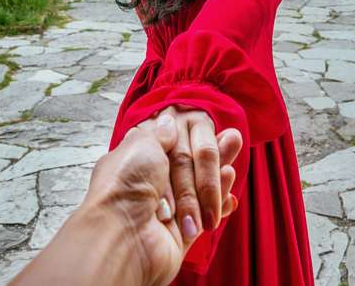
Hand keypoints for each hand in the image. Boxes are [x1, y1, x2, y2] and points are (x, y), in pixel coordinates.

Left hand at [13, 114, 240, 285]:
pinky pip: (207, 214)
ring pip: (201, 189)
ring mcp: (168, 209)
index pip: (172, 145)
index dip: (191, 139)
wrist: (122, 231)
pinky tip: (230, 191)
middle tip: (231, 142)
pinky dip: (220, 202)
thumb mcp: (142, 142)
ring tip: (232, 167)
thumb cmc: (125, 184)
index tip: (212, 130)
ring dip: (218, 178)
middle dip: (209, 160)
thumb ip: (161, 132)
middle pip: (190, 166)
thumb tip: (169, 121)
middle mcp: (151, 185)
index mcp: (137, 161)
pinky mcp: (183, 232)